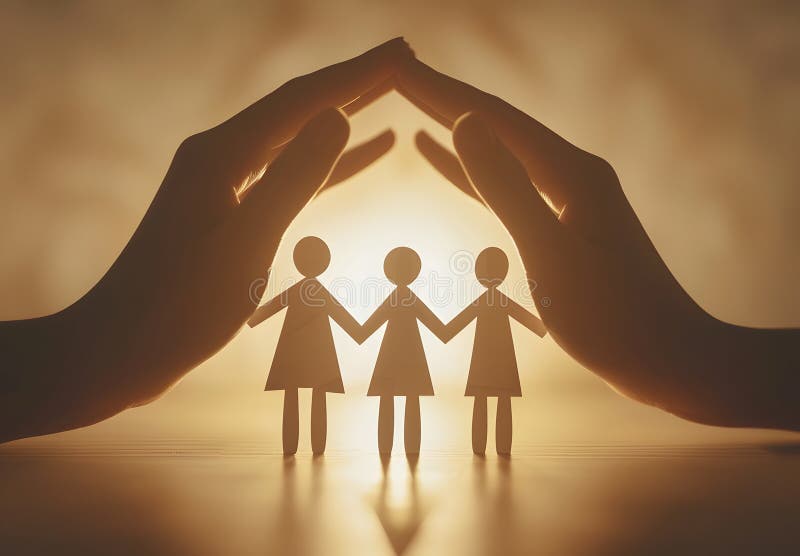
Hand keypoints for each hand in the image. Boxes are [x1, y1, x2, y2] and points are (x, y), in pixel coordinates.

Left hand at [0, 39, 412, 441]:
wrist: (122, 347)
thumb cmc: (177, 305)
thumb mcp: (244, 242)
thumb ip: (292, 178)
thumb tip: (339, 116)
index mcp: (221, 154)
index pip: (302, 99)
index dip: (356, 74)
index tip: (403, 53)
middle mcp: (221, 156)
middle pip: (299, 107)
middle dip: (353, 82)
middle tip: (404, 60)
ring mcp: (225, 182)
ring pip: (296, 138)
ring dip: (342, 115)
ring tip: (389, 96)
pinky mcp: (231, 210)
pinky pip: (291, 174)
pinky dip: (328, 163)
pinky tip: (358, 155)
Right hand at [397, 57, 798, 428]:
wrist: (669, 357)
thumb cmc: (614, 318)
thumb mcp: (551, 253)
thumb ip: (506, 188)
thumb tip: (463, 123)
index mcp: (571, 172)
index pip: (493, 118)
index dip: (440, 92)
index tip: (396, 68)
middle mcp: (571, 172)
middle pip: (496, 124)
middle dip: (444, 97)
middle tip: (396, 72)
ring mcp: (567, 196)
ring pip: (500, 151)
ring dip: (456, 126)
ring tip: (414, 105)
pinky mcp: (562, 221)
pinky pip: (505, 184)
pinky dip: (470, 169)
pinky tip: (445, 158)